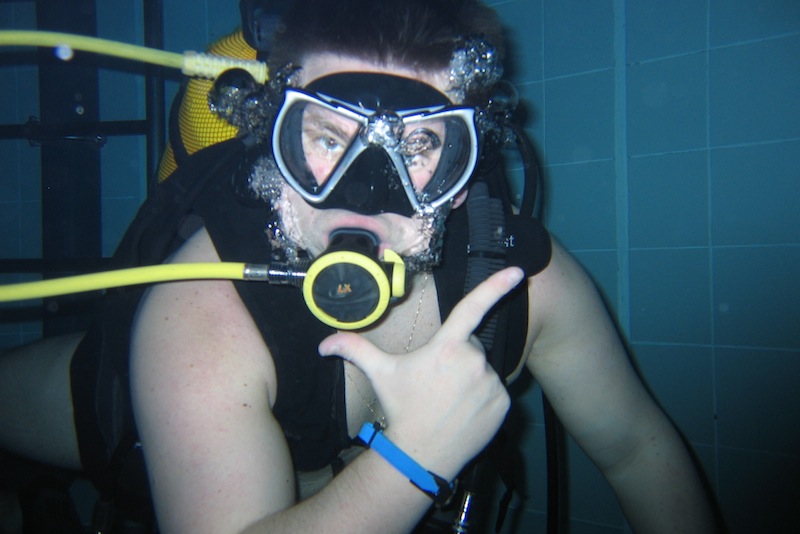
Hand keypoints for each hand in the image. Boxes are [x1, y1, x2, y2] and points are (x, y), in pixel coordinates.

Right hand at [318, 267, 523, 475]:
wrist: (421, 455)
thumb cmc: (401, 409)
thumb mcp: (380, 375)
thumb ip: (354, 350)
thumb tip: (323, 344)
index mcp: (447, 346)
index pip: (473, 308)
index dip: (495, 287)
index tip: (518, 272)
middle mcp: (473, 360)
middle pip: (470, 345)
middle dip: (457, 356)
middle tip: (437, 381)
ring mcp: (491, 383)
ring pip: (482, 369)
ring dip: (470, 377)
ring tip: (449, 399)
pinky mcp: (502, 403)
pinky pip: (495, 391)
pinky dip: (483, 397)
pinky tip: (463, 411)